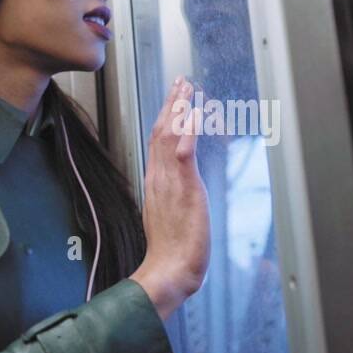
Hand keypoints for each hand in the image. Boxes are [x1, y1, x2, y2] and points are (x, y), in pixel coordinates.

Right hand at [130, 77, 210, 320]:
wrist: (169, 270)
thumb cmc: (171, 251)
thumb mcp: (167, 216)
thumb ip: (170, 198)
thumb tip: (174, 192)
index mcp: (156, 183)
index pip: (158, 142)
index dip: (165, 117)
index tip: (173, 99)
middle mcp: (160, 177)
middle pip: (162, 131)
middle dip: (173, 104)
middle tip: (182, 82)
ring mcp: (170, 181)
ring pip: (171, 136)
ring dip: (181, 109)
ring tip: (188, 88)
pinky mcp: (185, 188)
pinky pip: (186, 153)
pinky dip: (190, 131)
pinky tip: (196, 114)